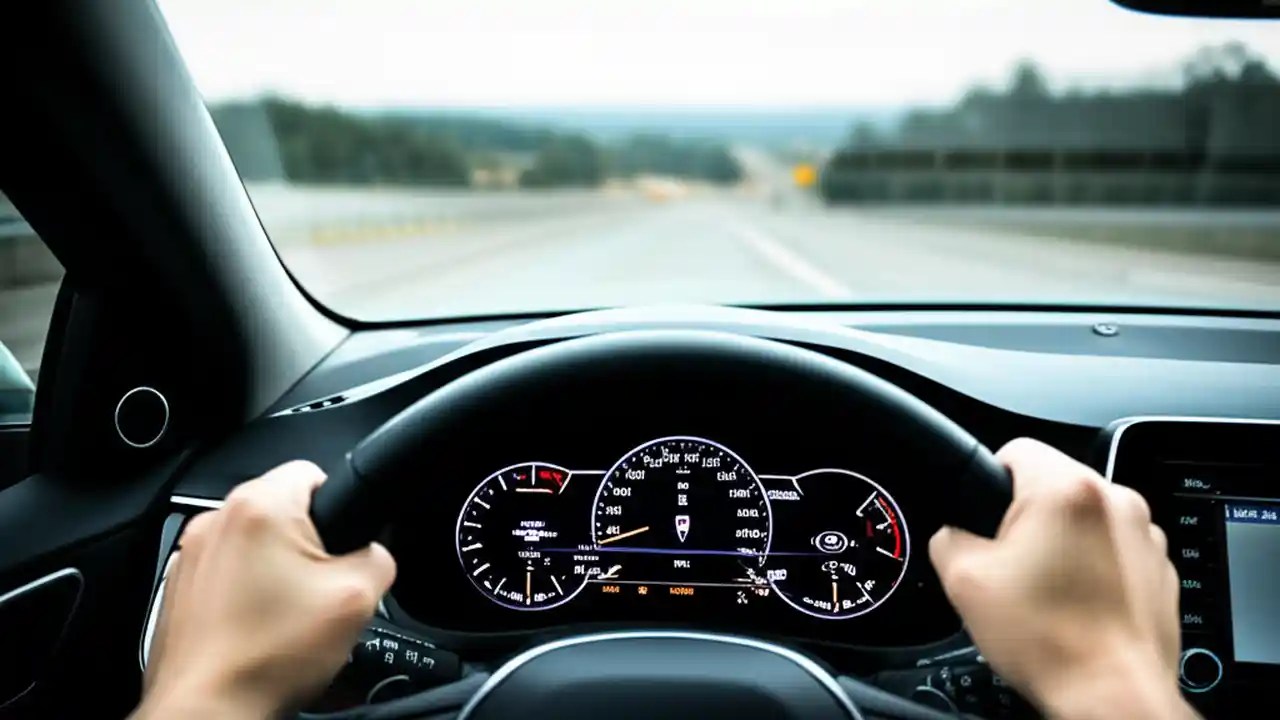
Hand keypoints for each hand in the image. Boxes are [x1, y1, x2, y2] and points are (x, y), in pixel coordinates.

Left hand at [134, 461, 396, 718]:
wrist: (207, 711)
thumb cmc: (265, 658)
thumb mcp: (358, 598)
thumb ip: (378, 558)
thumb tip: (372, 555)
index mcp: (259, 506)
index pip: (316, 471)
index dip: (342, 508)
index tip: (341, 548)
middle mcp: (216, 521)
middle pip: (286, 511)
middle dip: (311, 547)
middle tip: (320, 593)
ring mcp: (191, 555)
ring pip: (257, 545)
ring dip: (278, 571)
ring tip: (288, 618)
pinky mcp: (180, 586)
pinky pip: (229, 574)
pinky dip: (248, 595)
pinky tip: (261, 631)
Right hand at [929, 439, 1193, 719]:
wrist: (1110, 696)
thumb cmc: (1050, 642)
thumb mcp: (963, 580)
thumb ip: (947, 537)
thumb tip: (954, 535)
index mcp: (1066, 489)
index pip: (1014, 448)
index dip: (988, 481)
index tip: (987, 517)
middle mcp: (1116, 501)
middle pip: (1052, 485)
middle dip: (1027, 518)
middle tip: (1010, 566)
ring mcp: (1146, 536)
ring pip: (1084, 518)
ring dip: (1063, 543)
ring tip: (1046, 592)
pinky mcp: (1161, 568)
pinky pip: (1115, 550)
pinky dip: (1095, 568)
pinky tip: (1075, 606)